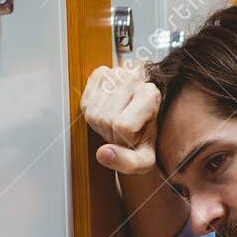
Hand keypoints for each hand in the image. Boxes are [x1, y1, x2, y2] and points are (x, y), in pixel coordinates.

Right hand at [80, 61, 160, 175]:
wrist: (139, 124)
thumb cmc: (143, 142)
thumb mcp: (144, 161)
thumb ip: (128, 163)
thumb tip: (102, 153)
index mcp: (151, 95)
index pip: (123, 126)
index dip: (123, 141)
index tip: (132, 139)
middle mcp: (135, 78)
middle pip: (107, 119)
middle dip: (111, 134)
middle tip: (121, 133)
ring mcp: (116, 73)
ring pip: (94, 113)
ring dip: (100, 125)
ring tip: (113, 123)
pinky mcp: (100, 74)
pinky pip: (85, 103)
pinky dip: (91, 113)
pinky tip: (104, 112)